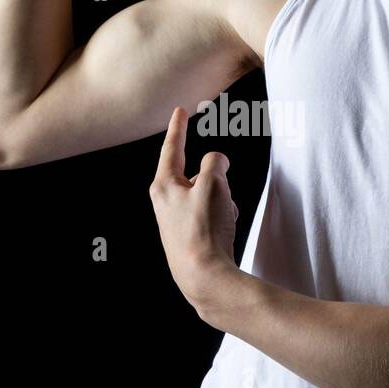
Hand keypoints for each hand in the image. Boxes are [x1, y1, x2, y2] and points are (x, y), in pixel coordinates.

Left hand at [148, 106, 239, 311]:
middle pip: (197, 174)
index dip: (179, 127)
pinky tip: (225, 231)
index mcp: (164, 185)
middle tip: (223, 193)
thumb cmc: (203, 229)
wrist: (204, 276)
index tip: (180, 111)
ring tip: (223, 218)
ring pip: (209, 194)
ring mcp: (177, 220)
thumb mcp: (213, 184)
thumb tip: (216, 163)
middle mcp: (166, 202)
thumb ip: (215, 164)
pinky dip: (223, 216)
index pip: (173, 147)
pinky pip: (213, 213)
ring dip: (223, 200)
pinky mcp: (190, 236)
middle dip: (216, 180)